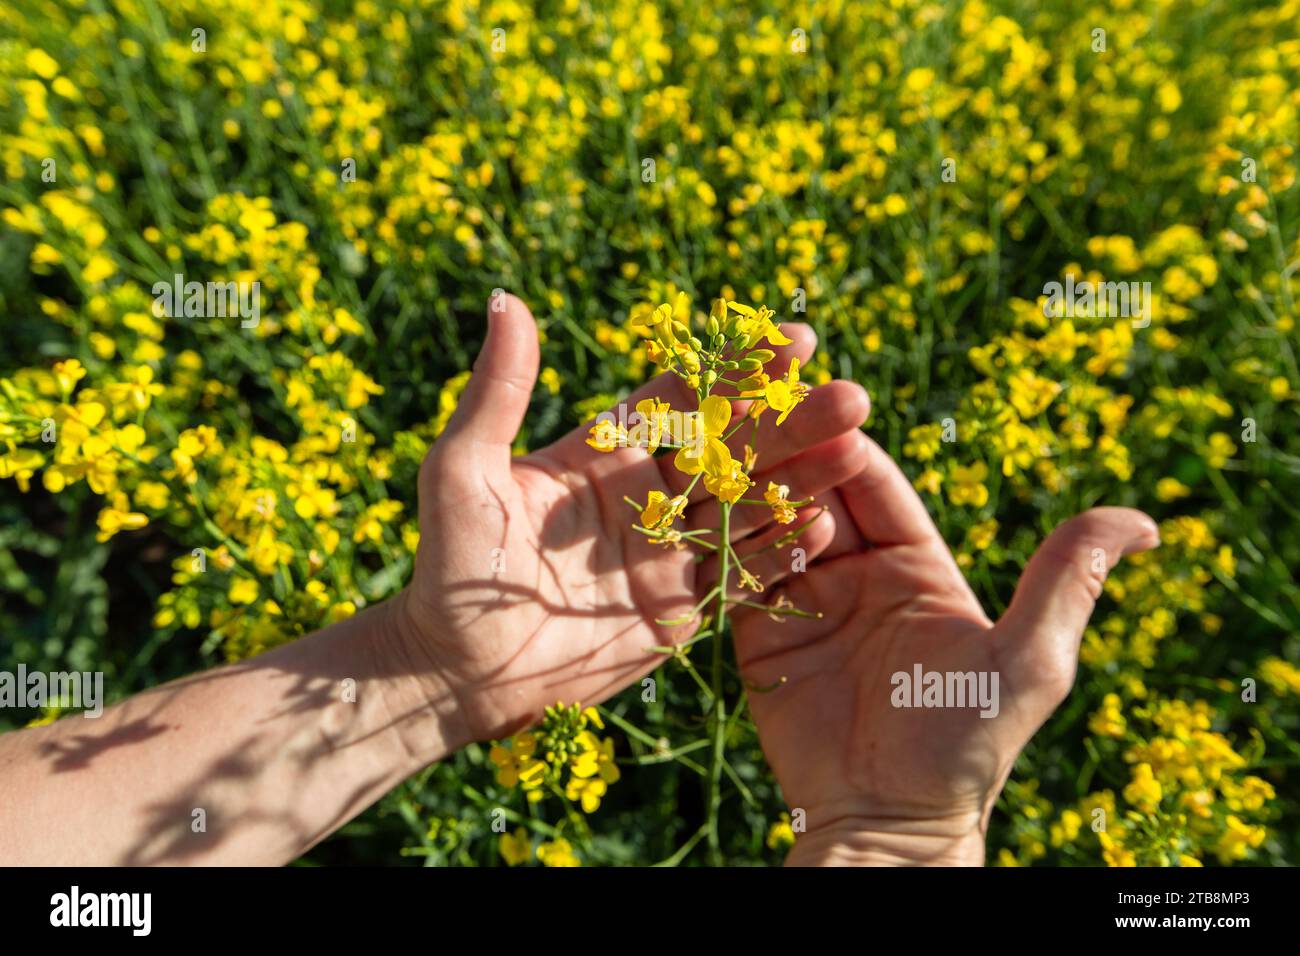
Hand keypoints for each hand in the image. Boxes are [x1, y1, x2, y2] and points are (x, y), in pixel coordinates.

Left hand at [393, 294, 872, 744]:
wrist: (455, 670)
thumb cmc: (448, 564)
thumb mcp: (463, 470)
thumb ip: (498, 392)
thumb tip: (507, 298)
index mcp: (604, 452)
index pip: (684, 398)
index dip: (740, 369)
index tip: (796, 338)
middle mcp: (645, 495)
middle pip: (731, 448)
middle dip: (790, 422)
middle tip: (852, 397)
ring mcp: (666, 552)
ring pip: (746, 507)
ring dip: (800, 480)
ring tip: (858, 452)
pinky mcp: (678, 608)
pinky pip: (740, 576)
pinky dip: (780, 554)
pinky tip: (826, 528)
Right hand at [732, 438, 1160, 864]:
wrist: (885, 818)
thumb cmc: (965, 744)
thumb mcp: (1029, 659)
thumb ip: (1068, 579)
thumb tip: (1148, 522)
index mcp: (916, 565)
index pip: (874, 483)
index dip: (847, 440)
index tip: (820, 396)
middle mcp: (856, 575)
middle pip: (816, 492)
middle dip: (791, 450)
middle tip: (756, 406)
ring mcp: (804, 604)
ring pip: (771, 525)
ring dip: (752, 488)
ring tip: (724, 449)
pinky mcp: (759, 636)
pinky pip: (738, 575)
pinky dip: (726, 541)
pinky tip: (709, 513)